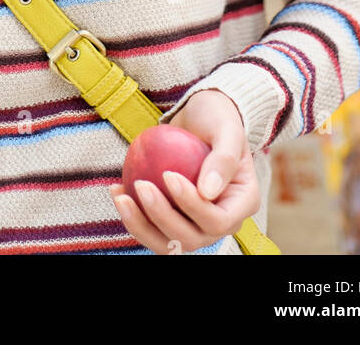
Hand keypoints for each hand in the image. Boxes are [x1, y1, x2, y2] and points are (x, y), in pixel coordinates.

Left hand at [109, 89, 260, 254]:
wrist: (200, 117)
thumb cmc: (217, 117)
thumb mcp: (227, 128)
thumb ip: (223, 158)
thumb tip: (207, 192)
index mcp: (242, 204)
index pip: (218, 221)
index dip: (192, 206)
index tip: (169, 175)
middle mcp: (221, 221)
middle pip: (191, 238)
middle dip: (162, 217)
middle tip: (141, 185)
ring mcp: (196, 225)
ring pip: (168, 243)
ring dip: (141, 227)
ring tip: (121, 198)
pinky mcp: (173, 219)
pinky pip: (152, 229)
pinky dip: (133, 217)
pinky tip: (117, 191)